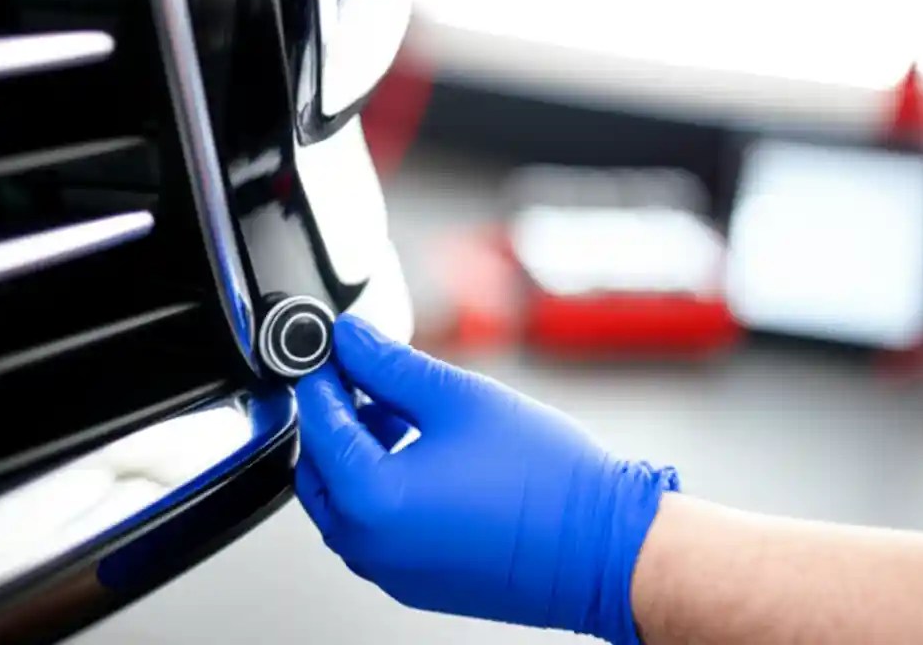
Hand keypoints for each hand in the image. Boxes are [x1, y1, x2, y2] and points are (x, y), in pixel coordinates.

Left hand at [294, 315, 677, 643]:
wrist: (605, 551)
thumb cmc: (547, 484)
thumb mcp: (459, 400)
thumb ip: (390, 365)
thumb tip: (352, 341)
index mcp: (369, 499)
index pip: (317, 423)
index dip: (321, 376)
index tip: (331, 349)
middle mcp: (368, 545)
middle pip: (318, 467)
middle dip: (333, 417)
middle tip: (361, 376)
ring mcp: (390, 570)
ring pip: (342, 501)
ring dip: (356, 453)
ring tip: (396, 413)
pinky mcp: (415, 581)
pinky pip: (373, 529)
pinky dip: (378, 489)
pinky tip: (418, 456)